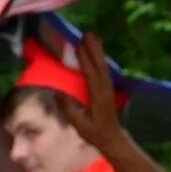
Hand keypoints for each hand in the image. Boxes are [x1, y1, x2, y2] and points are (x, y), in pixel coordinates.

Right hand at [69, 35, 126, 151]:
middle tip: (88, 33)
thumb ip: (68, 109)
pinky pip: (103, 70)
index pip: (91, 74)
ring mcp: (108, 88)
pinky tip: (96, 51)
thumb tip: (57, 93)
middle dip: (93, 48)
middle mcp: (105, 89)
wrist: (112, 138)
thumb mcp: (79, 125)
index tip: (79, 45)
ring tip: (92, 36)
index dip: (85, 60)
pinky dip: (99, 58)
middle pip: (99, 65)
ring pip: (103, 66)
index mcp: (98, 97)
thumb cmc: (94, 133)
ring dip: (98, 50)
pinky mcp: (108, 89)